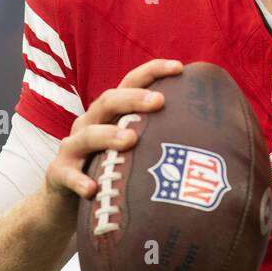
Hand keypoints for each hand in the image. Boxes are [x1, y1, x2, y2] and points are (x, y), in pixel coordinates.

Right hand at [44, 58, 184, 201]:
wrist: (63, 203)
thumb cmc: (109, 171)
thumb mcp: (131, 151)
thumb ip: (159, 139)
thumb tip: (214, 139)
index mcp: (110, 114)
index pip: (130, 83)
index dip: (153, 71)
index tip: (180, 67)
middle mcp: (90, 123)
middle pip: (108, 102)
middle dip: (133, 99)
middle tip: (159, 102)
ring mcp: (71, 148)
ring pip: (87, 135)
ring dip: (108, 136)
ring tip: (130, 140)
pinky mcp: (57, 173)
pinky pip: (66, 175)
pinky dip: (79, 180)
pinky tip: (92, 189)